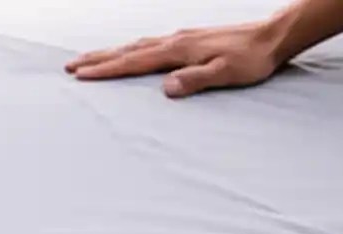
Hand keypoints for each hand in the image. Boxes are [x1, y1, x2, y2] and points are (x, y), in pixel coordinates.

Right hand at [65, 22, 284, 97]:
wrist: (272, 36)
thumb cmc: (252, 59)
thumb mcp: (226, 73)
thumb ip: (196, 80)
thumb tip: (166, 88)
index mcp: (178, 50)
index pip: (133, 61)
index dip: (106, 70)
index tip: (80, 75)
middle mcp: (174, 40)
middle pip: (127, 50)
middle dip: (97, 59)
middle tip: (69, 66)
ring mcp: (180, 38)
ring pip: (135, 45)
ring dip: (110, 53)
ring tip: (89, 59)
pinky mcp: (188, 40)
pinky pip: (149, 44)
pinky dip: (130, 49)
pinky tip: (130, 52)